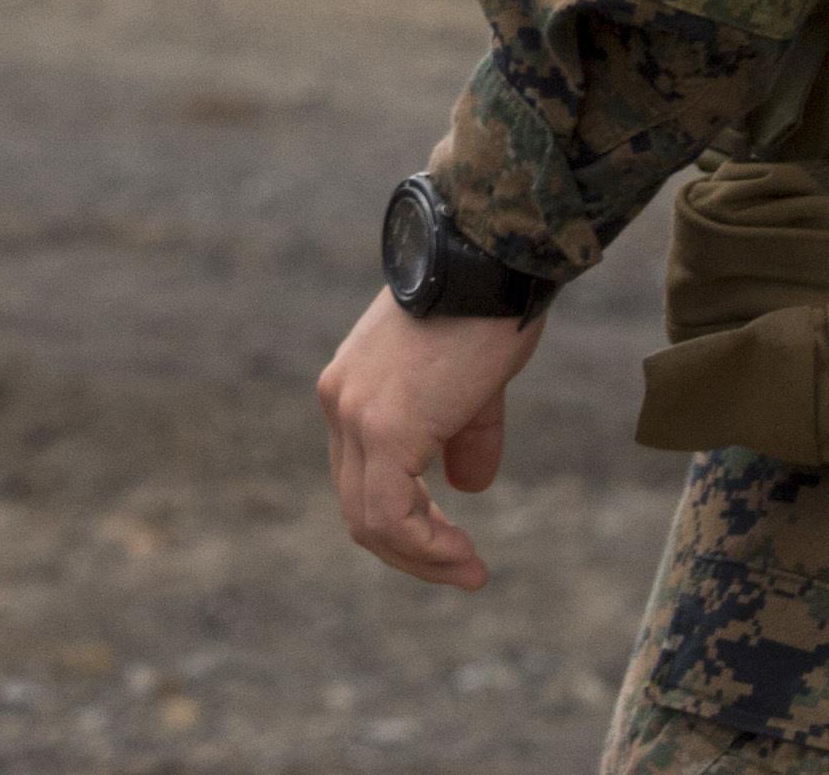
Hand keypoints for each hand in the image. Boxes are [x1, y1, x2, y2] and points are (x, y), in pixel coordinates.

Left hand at [316, 289, 547, 590]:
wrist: (487, 256)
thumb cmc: (487, 306)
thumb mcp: (469, 382)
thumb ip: (460, 434)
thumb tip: (467, 487)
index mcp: (352, 389)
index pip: (361, 476)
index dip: (406, 521)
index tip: (453, 544)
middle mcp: (340, 402)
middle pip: (358, 504)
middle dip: (411, 549)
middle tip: (463, 569)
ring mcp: (355, 414)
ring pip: (370, 519)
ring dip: (421, 557)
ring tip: (468, 571)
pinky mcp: (385, 428)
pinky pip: (392, 515)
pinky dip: (426, 547)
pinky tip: (463, 556)